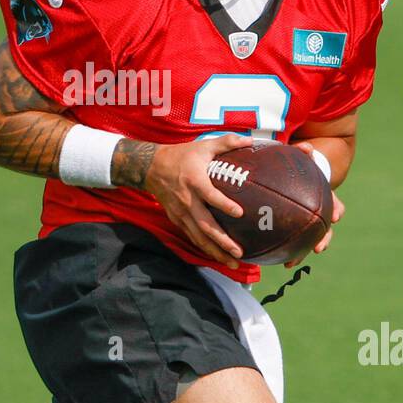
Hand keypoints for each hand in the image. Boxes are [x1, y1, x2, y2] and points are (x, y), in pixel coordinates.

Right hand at [143, 133, 252, 268]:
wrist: (151, 167)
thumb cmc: (182, 156)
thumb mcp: (204, 145)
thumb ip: (228, 142)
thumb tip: (251, 140)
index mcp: (194, 180)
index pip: (209, 195)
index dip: (224, 204)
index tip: (240, 212)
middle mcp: (187, 200)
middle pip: (205, 225)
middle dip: (222, 241)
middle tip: (239, 252)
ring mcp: (181, 213)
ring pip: (199, 237)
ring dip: (216, 251)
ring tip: (233, 263)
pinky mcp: (177, 220)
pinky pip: (193, 237)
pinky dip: (206, 249)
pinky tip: (219, 257)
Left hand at [284, 141, 344, 267]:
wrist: (291, 176)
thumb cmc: (296, 166)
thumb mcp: (300, 158)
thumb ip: (303, 152)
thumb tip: (306, 147)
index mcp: (322, 197)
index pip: (335, 204)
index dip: (337, 210)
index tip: (337, 217)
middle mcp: (317, 212)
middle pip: (324, 228)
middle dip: (323, 239)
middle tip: (319, 248)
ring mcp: (304, 221)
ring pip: (306, 240)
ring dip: (301, 252)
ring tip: (291, 263)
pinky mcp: (290, 227)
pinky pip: (288, 241)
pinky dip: (282, 250)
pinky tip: (271, 258)